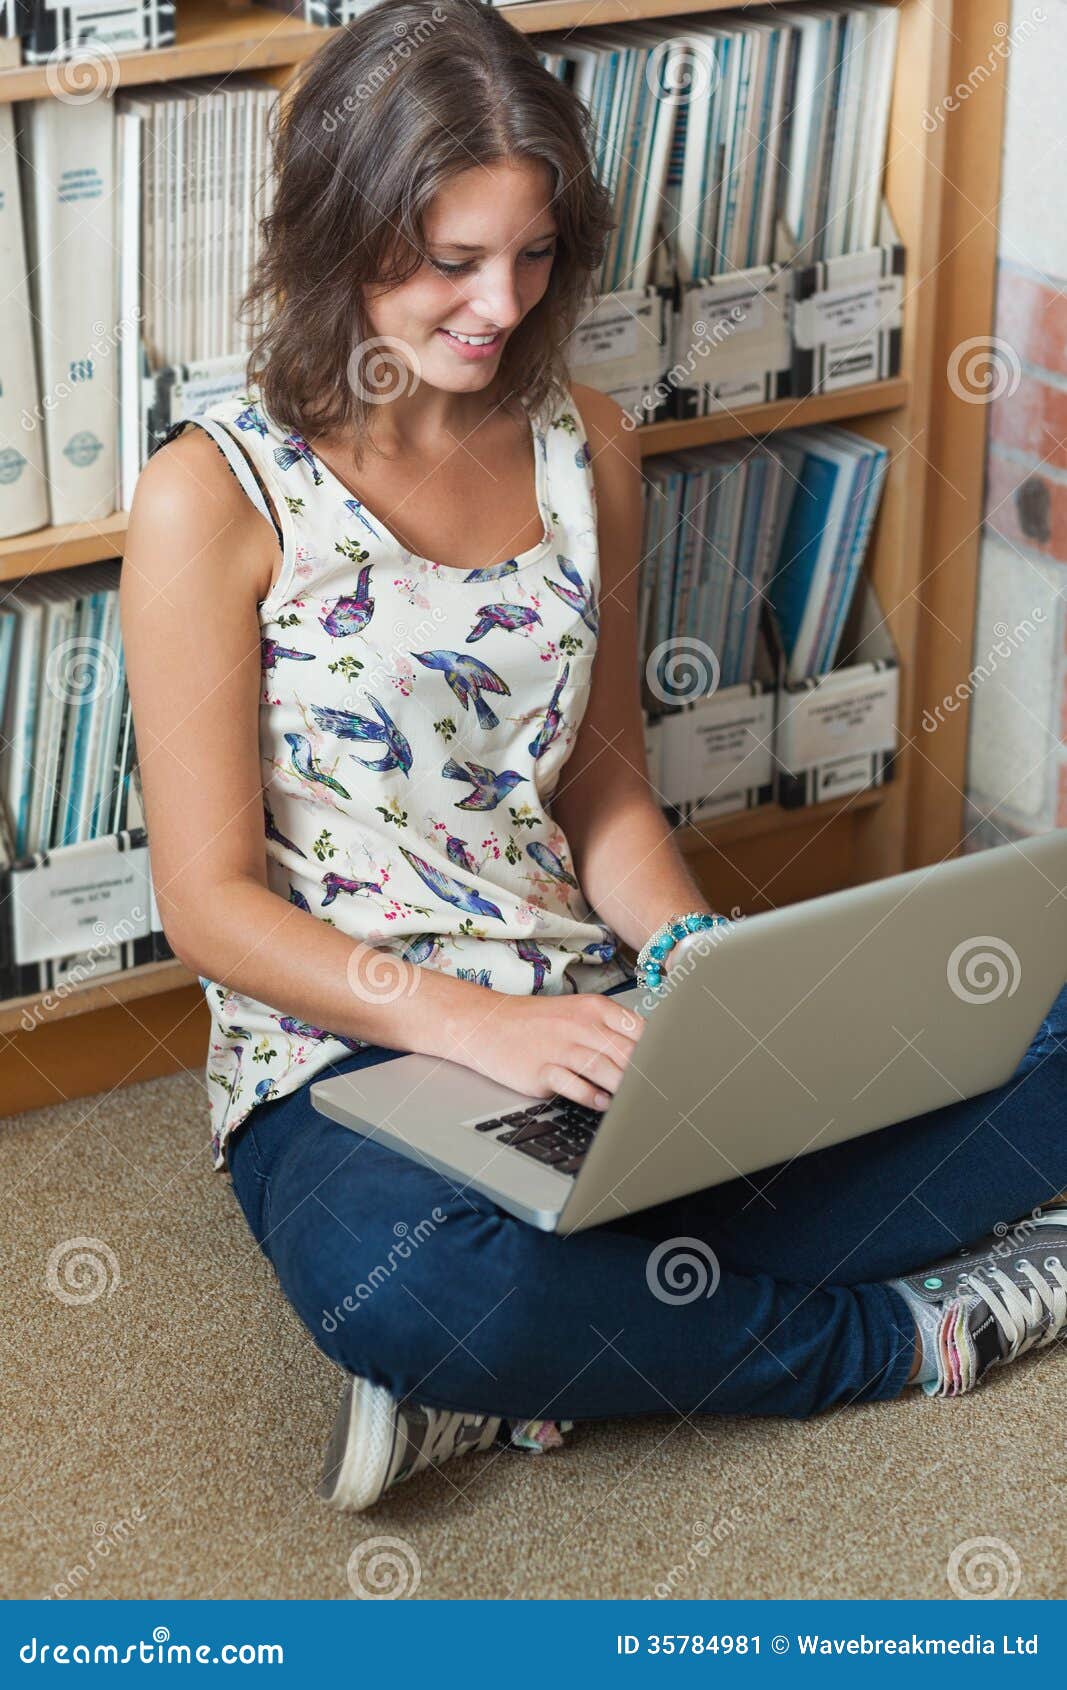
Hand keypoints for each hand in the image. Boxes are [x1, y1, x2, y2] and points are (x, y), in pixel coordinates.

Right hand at [455, 990, 645, 1110]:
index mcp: (594, 1008)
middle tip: (658, 1094)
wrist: (488, 1024)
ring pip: (604, 1069)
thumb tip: (648, 1055)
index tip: (670, 1071)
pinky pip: (574, 1085)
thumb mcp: (577, 1013)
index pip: (639, 1030)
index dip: (658, 1053)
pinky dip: (592, 1097)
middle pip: (625, 1053)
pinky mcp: (541, 1069)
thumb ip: (611, 1030)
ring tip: (634, 1102)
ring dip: (622, 1088)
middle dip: (644, 1077)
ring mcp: (560, 1047)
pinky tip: (602, 1104)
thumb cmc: (536, 1022)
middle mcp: (579, 1025)